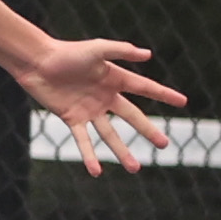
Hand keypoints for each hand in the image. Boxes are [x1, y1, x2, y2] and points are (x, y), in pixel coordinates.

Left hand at [17, 39, 185, 174]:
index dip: (164, 95)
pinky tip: (96, 171)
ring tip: (135, 168)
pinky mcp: (72, 118)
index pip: (145, 88)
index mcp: (115, 78)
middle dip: (148, 131)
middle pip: (132, 117)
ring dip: (121, 152)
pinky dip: (89, 156)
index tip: (183, 102)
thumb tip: (148, 55)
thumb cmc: (67, 52)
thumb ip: (122, 50)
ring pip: (110, 134)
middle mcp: (105, 96)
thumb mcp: (97, 48)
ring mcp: (89, 110)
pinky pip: (83, 140)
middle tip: (164, 144)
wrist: (37, 62)